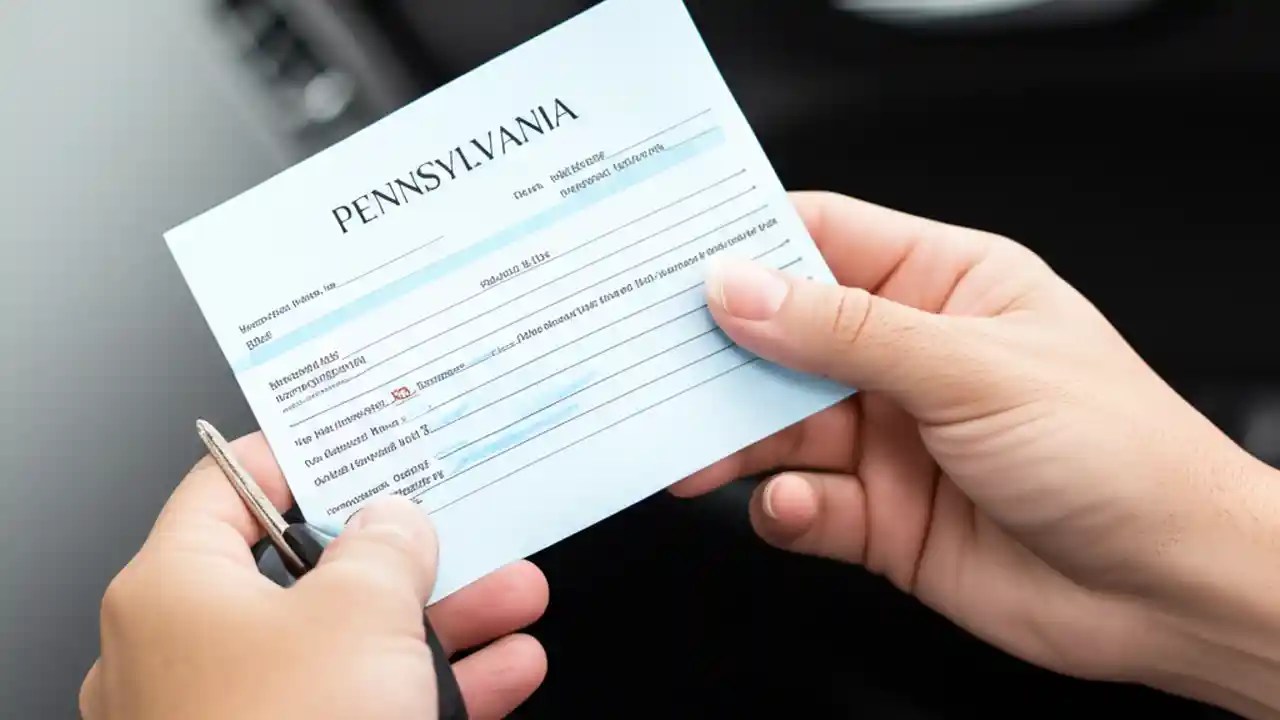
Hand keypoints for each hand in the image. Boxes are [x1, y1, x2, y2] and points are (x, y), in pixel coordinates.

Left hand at [80, 432, 547, 719]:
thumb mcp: (359, 611)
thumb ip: (384, 548)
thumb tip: (394, 525)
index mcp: (172, 591)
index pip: (222, 492)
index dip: (293, 459)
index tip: (348, 444)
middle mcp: (188, 654)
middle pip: (308, 578)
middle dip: (406, 558)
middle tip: (454, 529)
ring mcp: (233, 716)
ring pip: (348, 649)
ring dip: (440, 624)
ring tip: (513, 598)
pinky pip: (360, 707)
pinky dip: (429, 689)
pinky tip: (503, 671)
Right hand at [673, 191, 1279, 716]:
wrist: (1172, 590)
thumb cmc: (1120, 453)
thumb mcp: (972, 370)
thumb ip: (846, 333)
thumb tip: (741, 288)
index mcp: (946, 288)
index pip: (826, 240)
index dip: (750, 245)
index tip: (677, 258)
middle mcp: (909, 359)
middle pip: (785, 339)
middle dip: (725, 353)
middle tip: (660, 362)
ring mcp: (892, 440)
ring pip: (780, 425)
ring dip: (733, 439)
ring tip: (694, 450)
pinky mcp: (881, 517)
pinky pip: (804, 504)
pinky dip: (786, 507)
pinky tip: (793, 506)